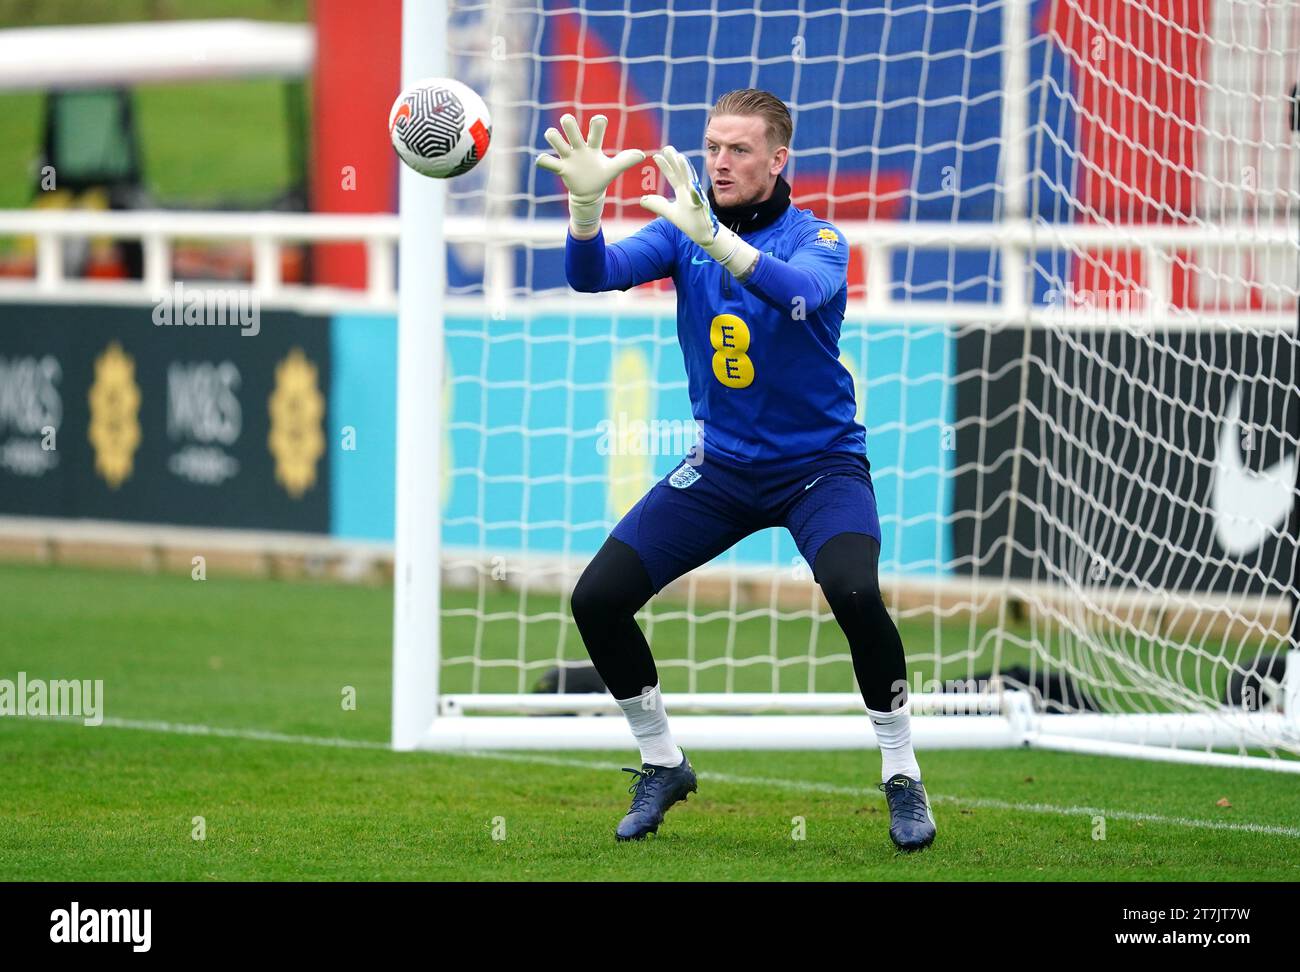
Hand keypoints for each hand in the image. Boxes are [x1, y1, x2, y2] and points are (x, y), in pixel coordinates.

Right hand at [535, 114, 644, 231]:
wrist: (589, 193)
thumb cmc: (601, 176)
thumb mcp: (613, 169)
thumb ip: (625, 161)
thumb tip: (642, 155)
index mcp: (593, 146)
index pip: (595, 128)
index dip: (597, 122)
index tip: (600, 121)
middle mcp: (579, 148)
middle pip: (571, 128)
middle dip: (568, 123)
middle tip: (568, 121)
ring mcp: (568, 157)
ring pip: (555, 140)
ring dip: (553, 137)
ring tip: (554, 138)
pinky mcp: (561, 169)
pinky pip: (548, 162)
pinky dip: (543, 160)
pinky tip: (542, 159)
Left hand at [638, 145, 718, 246]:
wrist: (703, 234)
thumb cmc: (689, 222)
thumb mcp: (669, 213)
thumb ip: (657, 205)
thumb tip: (642, 200)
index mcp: (683, 191)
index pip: (673, 175)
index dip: (665, 166)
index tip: (656, 156)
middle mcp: (690, 191)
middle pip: (681, 173)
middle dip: (674, 160)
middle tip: (667, 147)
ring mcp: (696, 198)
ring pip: (691, 181)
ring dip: (686, 170)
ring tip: (680, 157)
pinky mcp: (701, 208)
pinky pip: (698, 200)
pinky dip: (695, 193)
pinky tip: (692, 186)